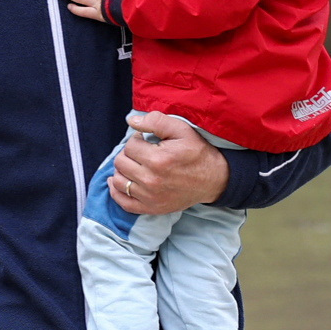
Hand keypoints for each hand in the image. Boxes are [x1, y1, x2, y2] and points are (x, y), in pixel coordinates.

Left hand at [109, 114, 229, 215]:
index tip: (145, 140)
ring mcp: (150, 197)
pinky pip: (124, 202)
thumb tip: (131, 121)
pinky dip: (116, 192)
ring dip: (122, 170)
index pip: (129, 146)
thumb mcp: (182, 129)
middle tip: (140, 152)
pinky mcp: (151, 208)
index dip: (136, 140)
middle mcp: (151, 180)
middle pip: (121, 163)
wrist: (214, 179)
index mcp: (158, 160)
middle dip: (128, 154)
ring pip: (119, 181)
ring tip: (133, 164)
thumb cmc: (197, 152)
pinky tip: (119, 181)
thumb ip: (156, 121)